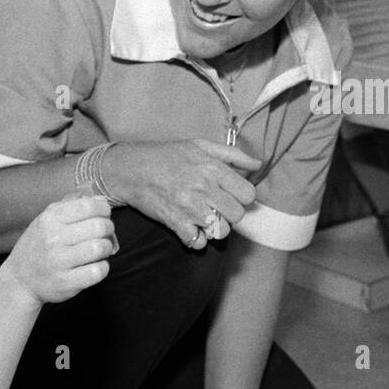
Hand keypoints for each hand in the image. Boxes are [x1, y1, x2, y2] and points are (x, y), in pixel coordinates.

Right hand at [3, 195, 115, 305]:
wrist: (19, 280)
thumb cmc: (38, 246)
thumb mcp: (46, 220)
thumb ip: (72, 206)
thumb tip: (101, 200)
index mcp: (50, 219)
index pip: (88, 206)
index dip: (103, 209)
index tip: (103, 215)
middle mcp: (53, 238)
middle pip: (99, 227)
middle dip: (108, 229)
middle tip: (103, 234)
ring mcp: (59, 262)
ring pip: (100, 248)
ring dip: (106, 248)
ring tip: (99, 250)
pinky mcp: (66, 282)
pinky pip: (98, 271)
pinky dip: (102, 267)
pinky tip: (95, 265)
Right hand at [104, 140, 260, 249]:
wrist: (131, 169)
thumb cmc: (166, 156)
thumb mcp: (200, 146)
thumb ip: (232, 155)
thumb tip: (257, 164)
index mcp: (213, 168)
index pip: (248, 194)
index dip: (243, 196)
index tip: (233, 195)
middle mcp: (204, 188)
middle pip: (237, 215)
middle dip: (231, 213)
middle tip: (218, 206)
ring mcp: (189, 208)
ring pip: (221, 231)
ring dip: (216, 227)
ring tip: (205, 217)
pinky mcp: (175, 223)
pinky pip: (198, 242)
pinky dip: (197, 239)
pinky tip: (192, 227)